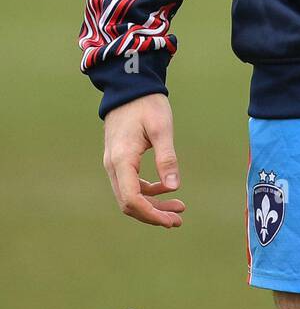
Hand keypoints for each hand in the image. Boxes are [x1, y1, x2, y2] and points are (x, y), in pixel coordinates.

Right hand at [103, 93, 185, 227]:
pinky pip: (130, 184)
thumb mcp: (161, 128)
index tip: (171, 220)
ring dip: (152, 204)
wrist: (130, 88)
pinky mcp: (119, 160)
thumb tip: (174, 187)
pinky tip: (167, 188)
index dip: (151, 213)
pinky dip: (148, 191)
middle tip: (178, 219)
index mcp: (122, 159)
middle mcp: (113, 165)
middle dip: (153, 214)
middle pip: (129, 202)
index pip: (131, 199)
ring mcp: (114, 164)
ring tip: (178, 208)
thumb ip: (167, 157)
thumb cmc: (147, 104)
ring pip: (129, 195)